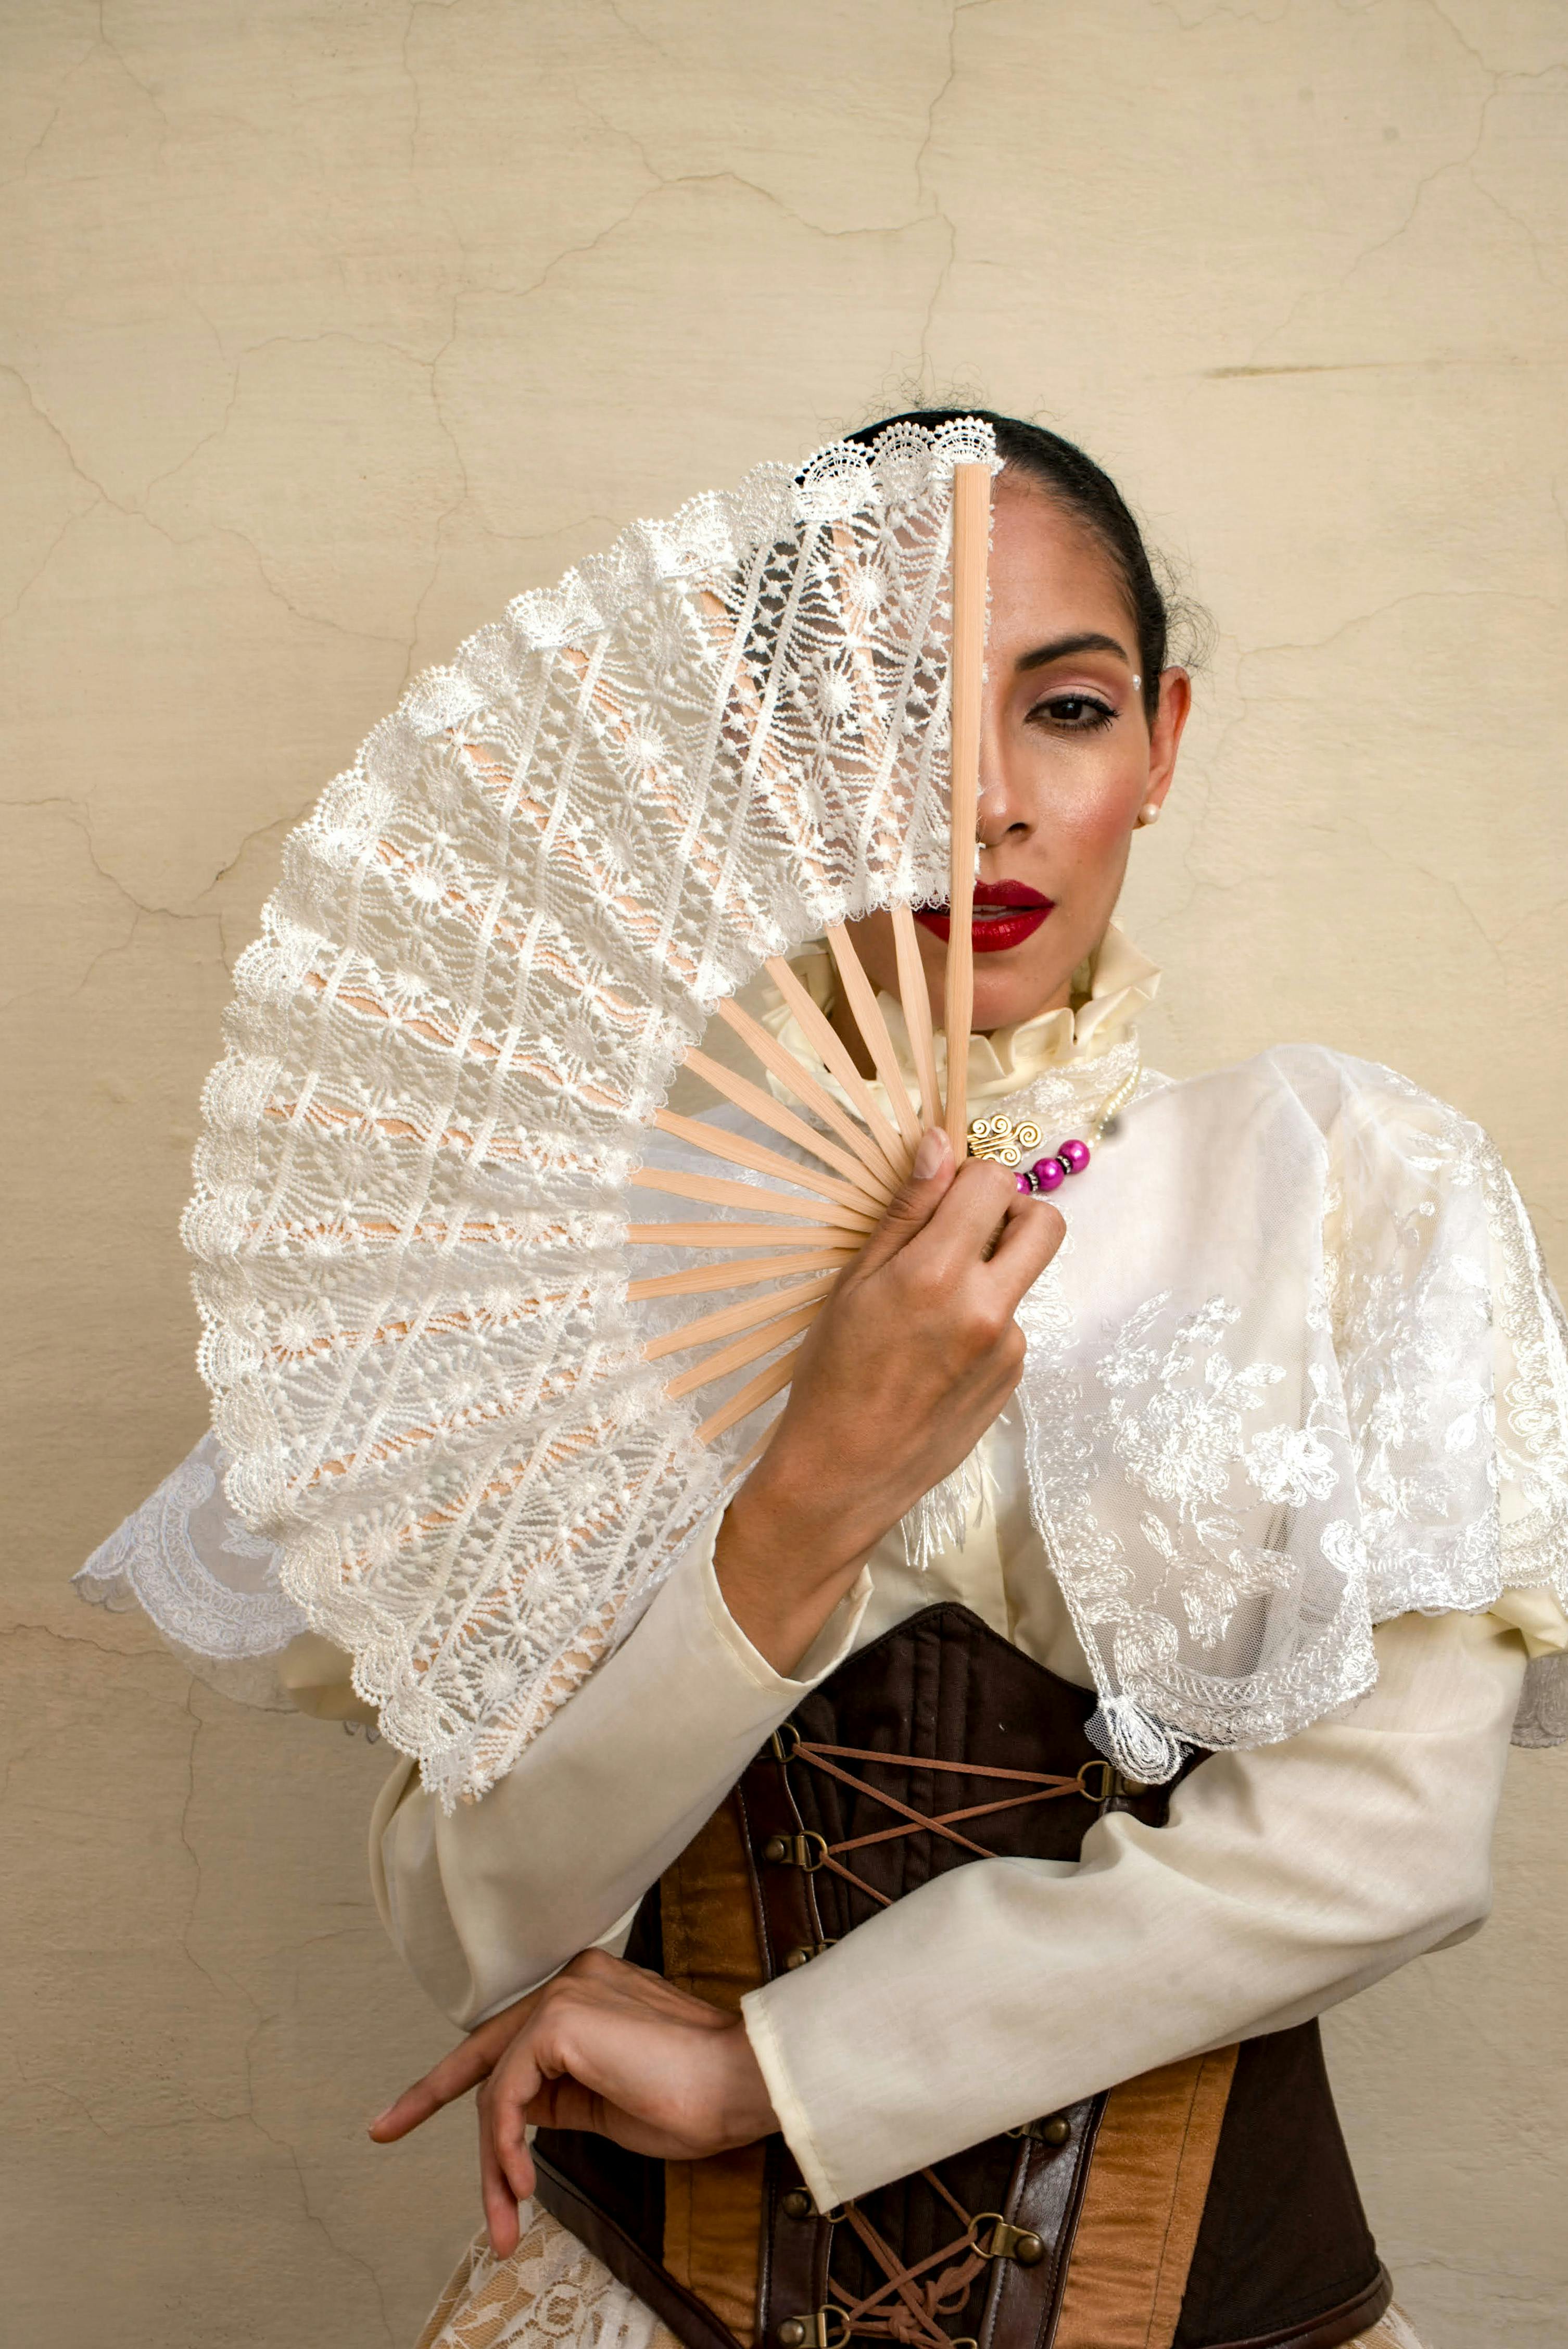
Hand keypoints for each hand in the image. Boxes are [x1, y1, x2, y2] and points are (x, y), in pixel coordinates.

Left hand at [368, 1949, 776, 2257]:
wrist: (744, 2085)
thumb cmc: (694, 2100)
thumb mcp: (609, 2104)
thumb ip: (562, 2096)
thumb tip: (521, 2115)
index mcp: (586, 1993)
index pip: (503, 2038)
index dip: (444, 2079)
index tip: (395, 2114)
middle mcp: (570, 1980)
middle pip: (488, 2059)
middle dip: (429, 2101)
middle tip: (385, 2132)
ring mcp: (564, 1995)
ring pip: (495, 2085)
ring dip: (493, 2162)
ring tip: (507, 2215)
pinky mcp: (561, 2020)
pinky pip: (508, 2093)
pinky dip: (505, 2146)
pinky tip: (522, 2183)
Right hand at [716, 1128, 1063, 1670]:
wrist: (844, 1474)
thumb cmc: (832, 1374)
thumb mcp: (854, 1282)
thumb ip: (906, 1211)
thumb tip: (940, 1144)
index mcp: (939, 1274)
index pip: (995, 1182)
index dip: (970, 1177)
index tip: (943, 1195)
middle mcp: (987, 1308)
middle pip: (1045, 1223)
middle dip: (1013, 1212)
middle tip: (965, 1231)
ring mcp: (1009, 1347)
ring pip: (1020, 1278)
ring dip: (987, 1275)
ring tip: (924, 1316)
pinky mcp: (1013, 1378)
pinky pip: (1008, 1324)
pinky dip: (980, 1323)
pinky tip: (933, 1354)